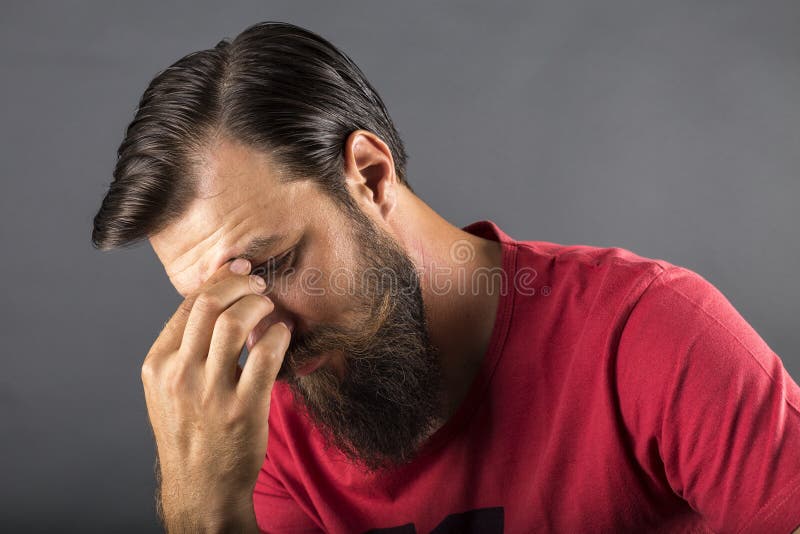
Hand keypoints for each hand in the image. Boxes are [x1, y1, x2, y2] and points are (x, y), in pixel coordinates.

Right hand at [141, 258, 290, 531]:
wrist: (200, 487)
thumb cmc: (190, 432)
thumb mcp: (169, 389)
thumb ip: (184, 349)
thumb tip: (212, 302)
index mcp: (159, 364)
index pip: (188, 305)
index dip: (217, 280)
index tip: (238, 271)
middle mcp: (179, 375)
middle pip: (209, 304)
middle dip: (238, 284)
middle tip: (258, 285)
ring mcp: (210, 393)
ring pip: (234, 323)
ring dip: (258, 305)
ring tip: (270, 308)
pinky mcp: (243, 410)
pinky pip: (265, 356)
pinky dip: (278, 335)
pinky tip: (282, 333)